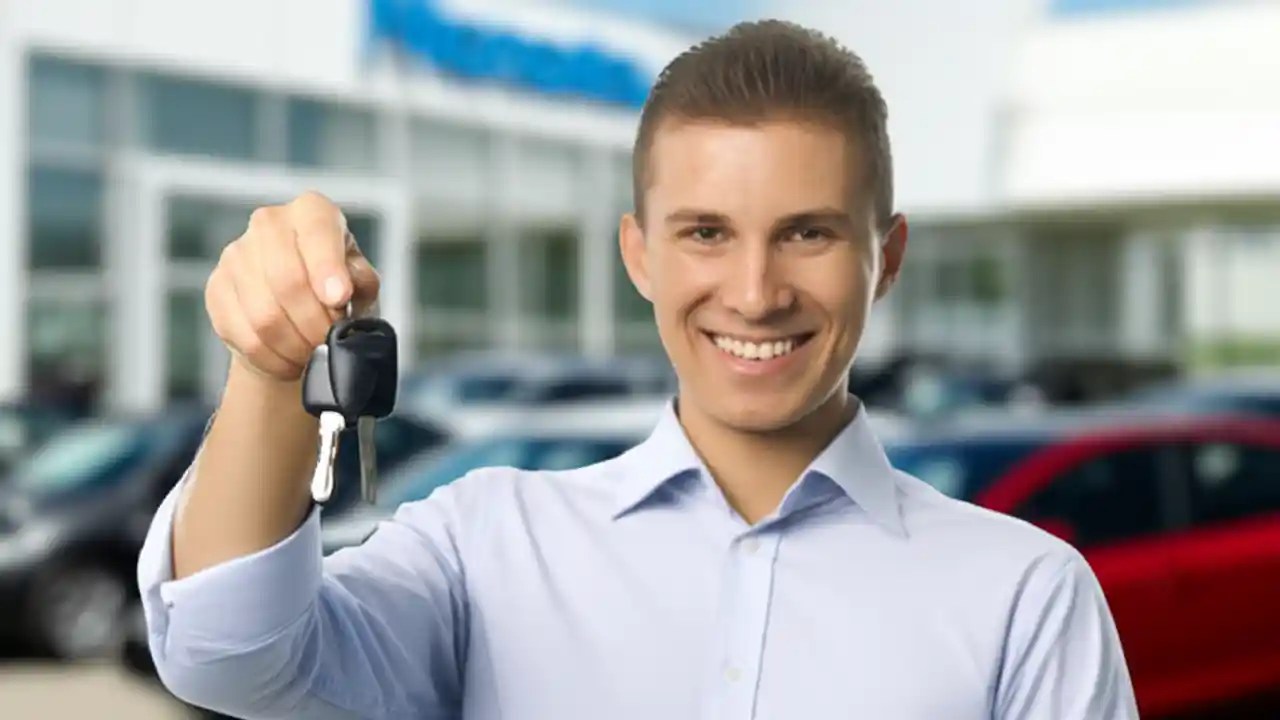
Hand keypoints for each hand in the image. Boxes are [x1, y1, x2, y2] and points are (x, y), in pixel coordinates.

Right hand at [205, 191, 380, 381]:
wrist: (298, 313)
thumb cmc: (337, 292)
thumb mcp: (362, 283)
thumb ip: (360, 282)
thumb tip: (343, 290)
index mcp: (312, 212)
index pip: (317, 231)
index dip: (327, 268)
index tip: (338, 298)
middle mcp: (269, 224)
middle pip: (287, 279)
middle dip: (314, 322)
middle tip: (328, 342)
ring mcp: (236, 255)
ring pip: (264, 314)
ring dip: (294, 345)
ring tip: (312, 354)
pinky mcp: (216, 288)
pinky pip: (244, 334)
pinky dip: (272, 357)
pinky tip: (289, 360)